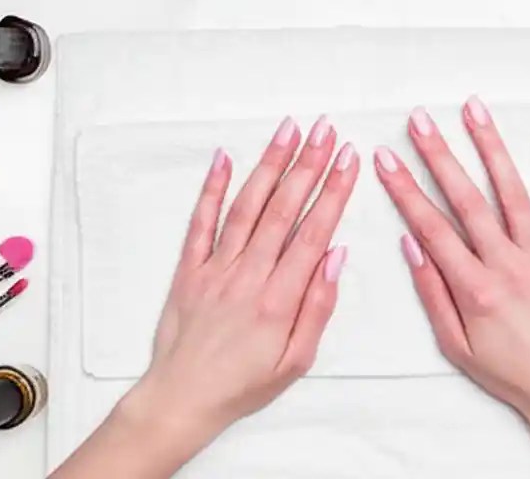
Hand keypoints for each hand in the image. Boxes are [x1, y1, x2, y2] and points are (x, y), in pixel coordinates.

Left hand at [52, 116, 357, 478]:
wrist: (181, 400)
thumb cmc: (243, 386)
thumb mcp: (297, 361)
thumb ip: (318, 307)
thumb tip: (335, 255)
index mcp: (279, 299)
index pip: (313, 232)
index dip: (333, 191)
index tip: (348, 159)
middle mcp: (247, 275)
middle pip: (282, 208)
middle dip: (308, 164)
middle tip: (326, 130)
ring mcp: (215, 268)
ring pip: (246, 206)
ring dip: (269, 165)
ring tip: (289, 131)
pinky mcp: (189, 269)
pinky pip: (200, 222)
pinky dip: (212, 188)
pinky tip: (225, 158)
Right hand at [375, 97, 529, 478]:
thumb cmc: (510, 373)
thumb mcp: (456, 346)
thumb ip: (432, 294)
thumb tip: (409, 245)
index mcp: (475, 289)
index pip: (431, 227)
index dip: (405, 189)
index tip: (385, 158)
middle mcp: (508, 265)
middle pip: (467, 199)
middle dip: (439, 155)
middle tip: (419, 120)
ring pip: (512, 192)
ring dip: (490, 147)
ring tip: (472, 110)